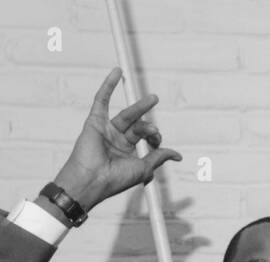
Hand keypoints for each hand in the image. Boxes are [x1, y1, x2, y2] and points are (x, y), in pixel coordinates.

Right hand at [52, 67, 180, 212]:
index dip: (155, 137)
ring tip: (154, 98)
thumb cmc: (115, 180)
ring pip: (126, 115)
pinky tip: (117, 72)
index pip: (145, 137)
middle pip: (137, 125)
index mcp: (127, 152)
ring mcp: (105, 131)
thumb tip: (177, 155)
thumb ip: (159, 157)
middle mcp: (116, 140)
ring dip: (140, 107)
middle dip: (149, 123)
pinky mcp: (94, 122)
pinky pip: (101, 100)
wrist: (92, 181)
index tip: (158, 143)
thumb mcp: (144, 168)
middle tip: (157, 105)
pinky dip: (108, 86)